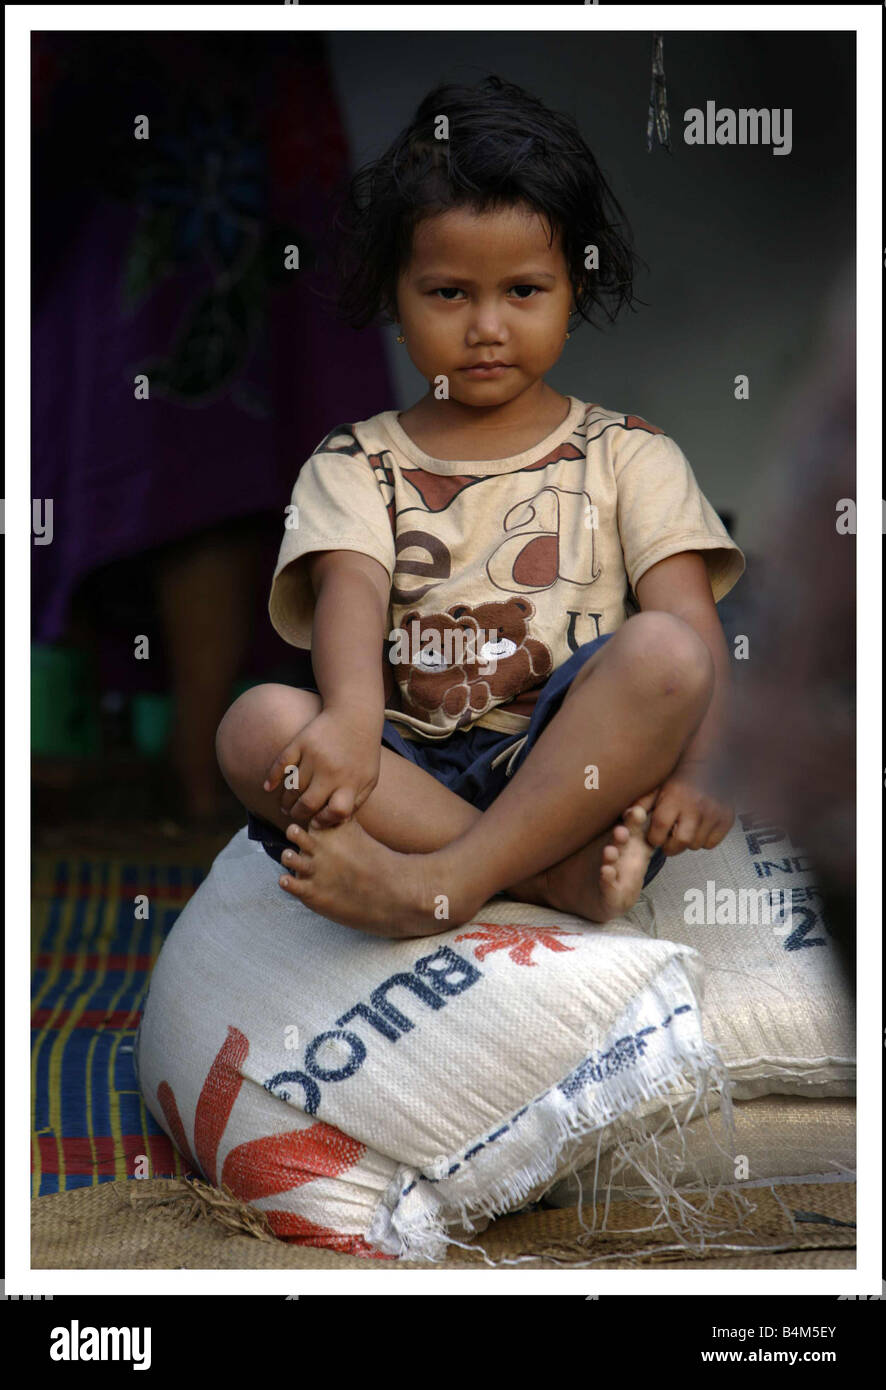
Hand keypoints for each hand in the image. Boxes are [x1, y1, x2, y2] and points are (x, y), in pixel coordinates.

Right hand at [262, 707, 380, 828]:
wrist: (355, 713)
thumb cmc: (363, 751)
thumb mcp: (369, 778)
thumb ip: (356, 801)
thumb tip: (334, 822)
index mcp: (352, 782)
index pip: (337, 812)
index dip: (324, 820)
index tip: (317, 820)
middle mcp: (332, 771)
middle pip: (309, 804)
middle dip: (298, 814)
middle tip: (294, 815)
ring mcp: (315, 756)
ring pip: (293, 787)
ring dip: (285, 800)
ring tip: (285, 805)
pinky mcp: (301, 742)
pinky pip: (281, 764)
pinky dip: (272, 778)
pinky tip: (268, 787)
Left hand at [644, 758, 733, 856]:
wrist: (709, 764)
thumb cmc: (679, 777)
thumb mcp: (657, 786)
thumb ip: (641, 803)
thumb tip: (627, 816)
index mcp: (675, 797)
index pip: (660, 829)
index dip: (654, 838)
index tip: (654, 837)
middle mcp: (696, 806)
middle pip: (680, 842)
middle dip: (671, 847)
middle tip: (668, 842)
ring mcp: (714, 813)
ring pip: (696, 845)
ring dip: (687, 843)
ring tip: (684, 831)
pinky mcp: (727, 819)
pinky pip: (711, 844)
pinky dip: (703, 841)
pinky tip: (698, 829)